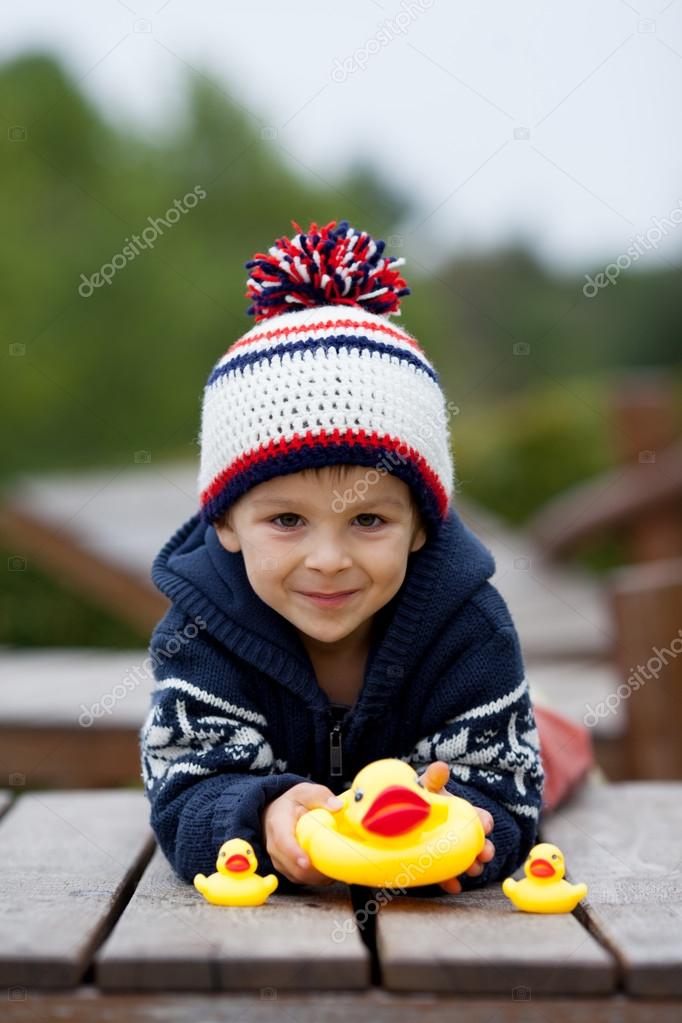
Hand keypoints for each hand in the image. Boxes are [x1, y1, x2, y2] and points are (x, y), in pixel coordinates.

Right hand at [262, 782, 343, 886]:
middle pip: (292, 866)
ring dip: (318, 876)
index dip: (295, 854)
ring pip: (298, 876)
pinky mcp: (286, 869)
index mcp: (278, 824)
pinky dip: (316, 878)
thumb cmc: (293, 803)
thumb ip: (321, 796)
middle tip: (336, 865)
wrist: (277, 813)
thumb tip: (338, 806)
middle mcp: (274, 846)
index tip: (307, 862)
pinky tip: (330, 869)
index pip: (283, 842)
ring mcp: (279, 860)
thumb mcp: (305, 792)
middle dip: (314, 871)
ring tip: (336, 866)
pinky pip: (302, 879)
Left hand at [419, 760, 495, 894]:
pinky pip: (446, 875)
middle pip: (478, 843)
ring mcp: (451, 851)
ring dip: (470, 865)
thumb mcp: (428, 787)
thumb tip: (441, 766)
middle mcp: (461, 833)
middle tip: (484, 854)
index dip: (484, 821)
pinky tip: (453, 886)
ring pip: (466, 861)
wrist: (404, 815)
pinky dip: (450, 881)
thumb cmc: (422, 797)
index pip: (480, 818)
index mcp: (462, 813)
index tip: (486, 825)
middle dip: (483, 849)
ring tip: (472, 870)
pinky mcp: (438, 866)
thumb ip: (434, 779)